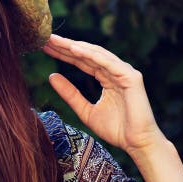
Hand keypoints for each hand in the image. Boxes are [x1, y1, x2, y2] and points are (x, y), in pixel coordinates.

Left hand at [41, 34, 167, 155]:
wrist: (137, 144)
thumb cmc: (116, 130)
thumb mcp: (85, 110)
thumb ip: (70, 93)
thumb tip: (51, 76)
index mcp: (106, 77)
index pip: (82, 61)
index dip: (63, 53)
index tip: (45, 46)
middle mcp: (115, 71)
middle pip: (87, 54)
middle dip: (66, 46)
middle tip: (46, 38)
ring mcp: (124, 72)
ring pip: (96, 54)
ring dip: (75, 46)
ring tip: (57, 41)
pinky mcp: (131, 77)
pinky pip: (108, 63)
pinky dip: (91, 55)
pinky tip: (74, 49)